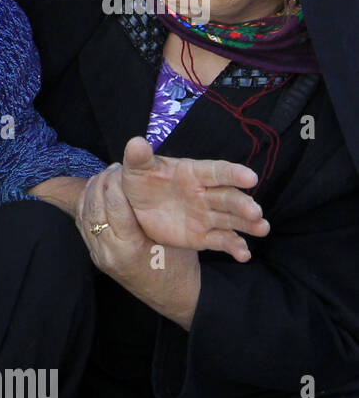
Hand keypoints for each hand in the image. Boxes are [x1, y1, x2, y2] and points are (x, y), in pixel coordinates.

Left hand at [76, 161, 201, 328]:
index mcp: (130, 248)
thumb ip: (156, 213)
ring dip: (91, 192)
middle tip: (113, 167)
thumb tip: (142, 179)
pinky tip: (96, 192)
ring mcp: (99, 256)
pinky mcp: (96, 257)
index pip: (114, 205)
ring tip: (104, 175)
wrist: (174, 297)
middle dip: (101, 183)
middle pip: (94, 208)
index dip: (116, 182)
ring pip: (84, 216)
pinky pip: (84, 225)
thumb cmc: (180, 265)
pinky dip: (87, 205)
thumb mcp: (175, 237)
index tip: (123, 165)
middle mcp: (109, 253)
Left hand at [118, 136, 268, 261]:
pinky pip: (222, 241)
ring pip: (232, 219)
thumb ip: (139, 158)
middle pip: (229, 198)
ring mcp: (206, 216)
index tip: (250, 177)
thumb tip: (136, 142)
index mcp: (193, 174)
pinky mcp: (202, 236)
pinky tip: (244, 255)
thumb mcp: (136, 170)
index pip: (217, 172)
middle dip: (243, 204)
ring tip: (262, 229)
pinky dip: (234, 247)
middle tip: (255, 212)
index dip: (233, 174)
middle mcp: (206, 194)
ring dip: (248, 224)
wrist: (135, 209)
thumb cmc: (141, 182)